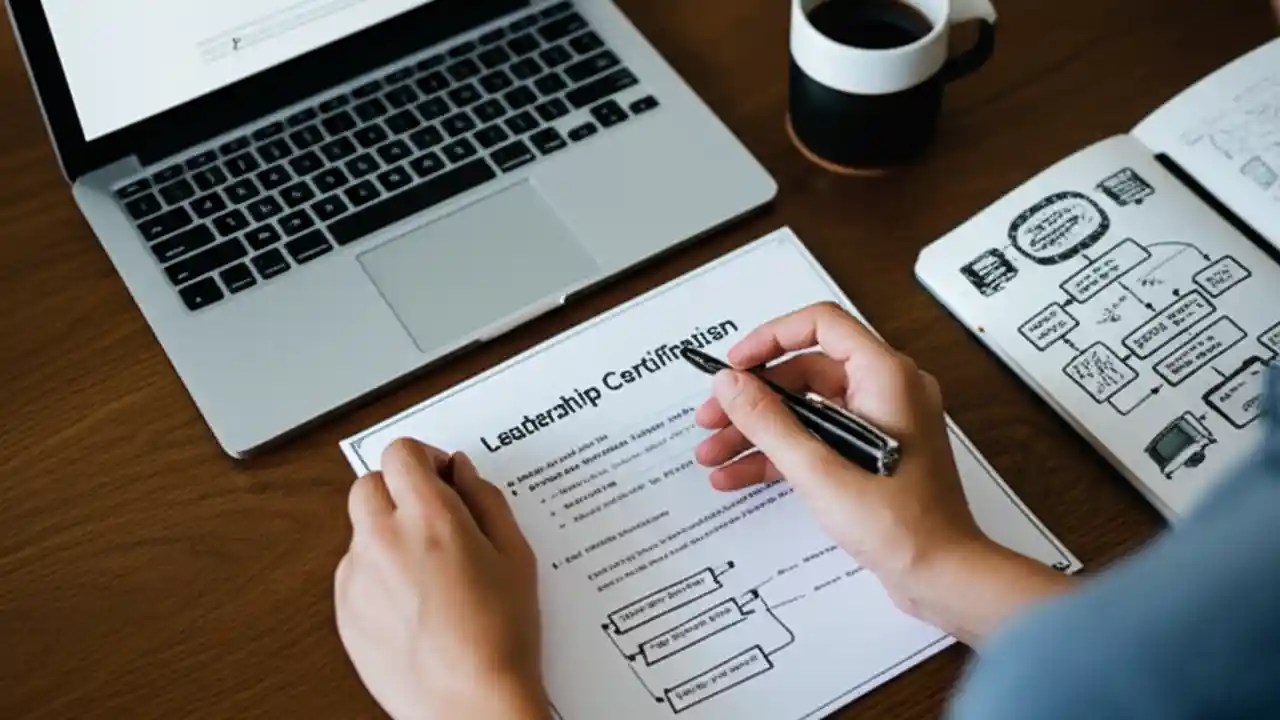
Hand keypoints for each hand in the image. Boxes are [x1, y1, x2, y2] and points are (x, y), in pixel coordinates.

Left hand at [335, 439, 546, 719]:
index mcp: (431, 519)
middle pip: (368, 483)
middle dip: (397, 491)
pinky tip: (415, 602)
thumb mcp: (515, 555)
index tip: (441, 476)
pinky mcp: (345, 610)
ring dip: (386, 532)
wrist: (469, 705)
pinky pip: (354, 572)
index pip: (401, 453)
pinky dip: (377, 574)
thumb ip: (486, 500)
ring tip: (430, 571)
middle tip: (432, 516)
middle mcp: (384, 540)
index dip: (423, 459)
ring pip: (360, 529)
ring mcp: (358, 577)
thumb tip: (462, 471)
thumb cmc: (500, 637)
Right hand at [694, 303, 1071, 643]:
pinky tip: (739, 476)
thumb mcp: (820, 471)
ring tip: (714, 454)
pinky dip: (780, 453)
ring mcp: (880, 423)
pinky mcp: (872, 454)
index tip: (735, 367)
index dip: (770, 338)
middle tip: (712, 419)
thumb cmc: (904, 527)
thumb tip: (730, 384)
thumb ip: (769, 422)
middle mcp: (888, 391)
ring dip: (758, 430)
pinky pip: (817, 438)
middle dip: (752, 398)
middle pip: (805, 371)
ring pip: (805, 409)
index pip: (821, 325)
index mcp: (886, 378)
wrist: (943, 576)